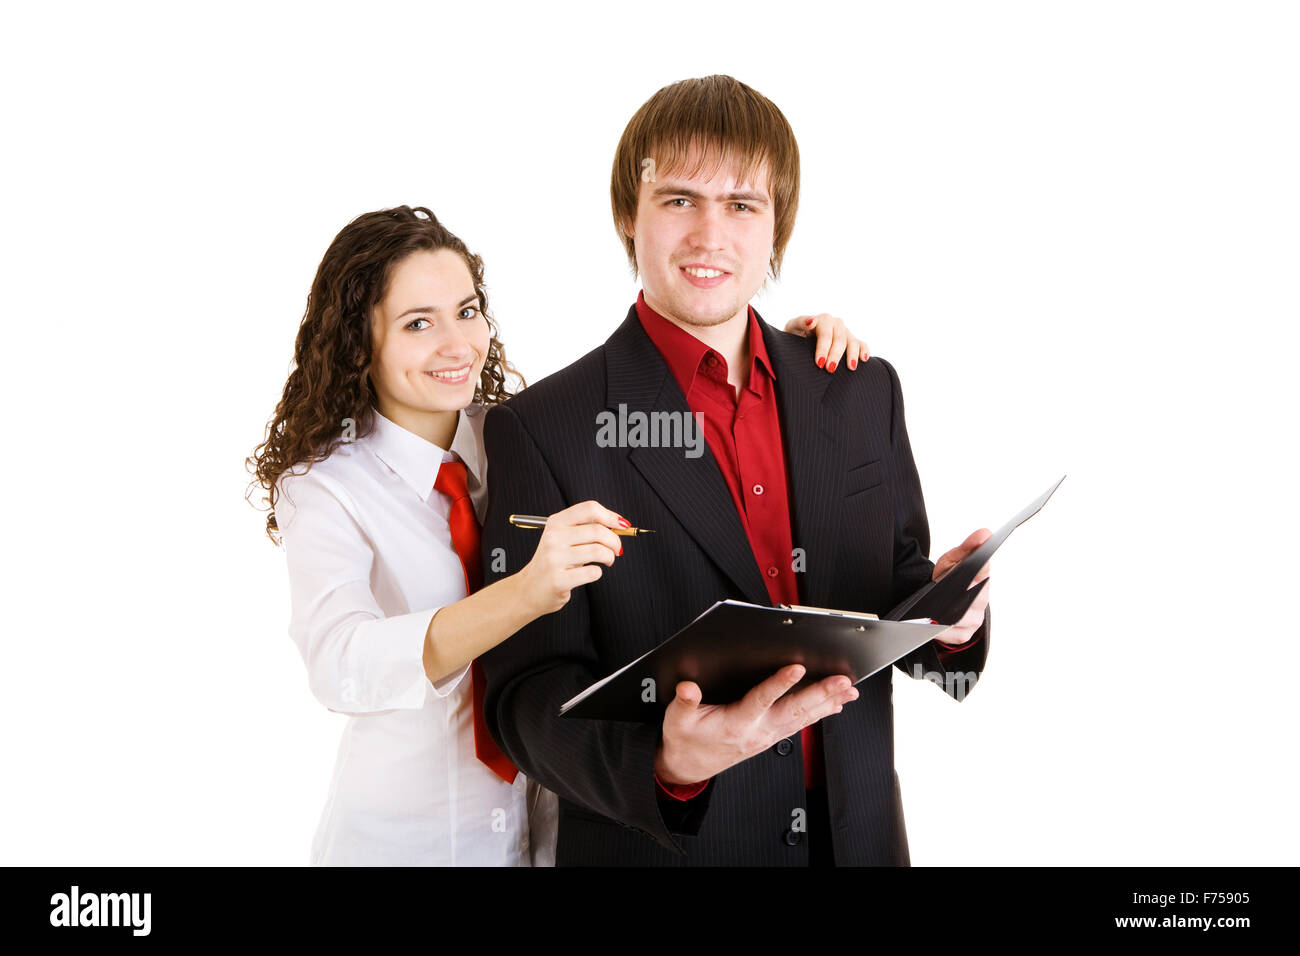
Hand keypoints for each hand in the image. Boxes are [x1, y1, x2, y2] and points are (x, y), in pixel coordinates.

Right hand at [517, 500, 624, 615]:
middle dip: (615, 541)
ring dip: (610, 557)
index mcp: (555, 522)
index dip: (611, 516)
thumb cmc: (554, 562)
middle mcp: (553, 538)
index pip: (589, 509)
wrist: (530, 590)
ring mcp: (554, 559)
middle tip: (617, 549)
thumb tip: (618, 524)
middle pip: (598, 531)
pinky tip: (590, 573)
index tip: (622, 525)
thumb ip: (586, 528)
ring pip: (598, 551)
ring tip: (607, 561)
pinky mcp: (558, 580)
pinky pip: (592, 572)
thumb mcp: (563, 538)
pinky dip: (598, 573)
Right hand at [654, 665, 857, 784]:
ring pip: (803, 718)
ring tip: (849, 691)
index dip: (779, 684)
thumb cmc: (685, 740)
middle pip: (794, 710)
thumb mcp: (677, 720)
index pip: (761, 700)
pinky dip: (820, 714)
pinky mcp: (771, 737)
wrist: (689, 767)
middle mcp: (757, 730)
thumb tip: (687, 688)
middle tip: (842, 681)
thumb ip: (684, 702)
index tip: (796, 668)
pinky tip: (835, 705)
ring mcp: (768, 735)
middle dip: (820, 694)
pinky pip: (800, 724)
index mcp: (736, 723)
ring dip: (828, 703)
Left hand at [784, 313, 869, 371]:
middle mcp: (835, 324)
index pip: (825, 334)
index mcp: (822, 320)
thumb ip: (801, 322)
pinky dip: (864, 350)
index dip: (823, 348)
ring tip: (850, 367)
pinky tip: (864, 358)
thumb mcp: (793, 326)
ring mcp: (844, 332)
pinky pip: (861, 344)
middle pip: (839, 339)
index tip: (819, 362)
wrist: (800, 338)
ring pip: (851, 341)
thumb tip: (811, 321)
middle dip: (835, 355)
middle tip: (829, 369)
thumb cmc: (796, 333)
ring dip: (851, 355)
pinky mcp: (851, 340)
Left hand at [931, 528, 991, 644]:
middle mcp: (981, 602)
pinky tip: (931, 623)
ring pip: (962, 618)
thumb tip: (985, 533)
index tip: (973, 571)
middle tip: (943, 591)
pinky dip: (940, 629)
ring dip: (947, 613)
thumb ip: (967, 547)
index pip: (984, 572)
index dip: (980, 571)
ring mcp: (974, 620)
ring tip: (932, 609)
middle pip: (973, 599)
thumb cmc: (947, 579)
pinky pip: (953, 633)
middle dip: (958, 595)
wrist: (938, 602)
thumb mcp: (952, 560)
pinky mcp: (963, 635)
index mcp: (982, 580)